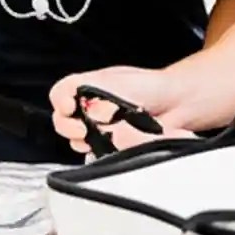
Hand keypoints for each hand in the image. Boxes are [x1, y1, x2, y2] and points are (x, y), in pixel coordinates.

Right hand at [49, 66, 193, 155]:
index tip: (70, 107)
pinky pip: (95, 152)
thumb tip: (89, 112)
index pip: (61, 93)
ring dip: (83, 140)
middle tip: (82, 130)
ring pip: (76, 140)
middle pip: (62, 120)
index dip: (61, 101)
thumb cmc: (149, 86)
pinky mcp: (109, 145)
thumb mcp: (119, 82)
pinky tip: (110, 145)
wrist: (174, 102)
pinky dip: (98, 150)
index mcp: (87, 87)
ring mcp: (98, 127)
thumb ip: (99, 97)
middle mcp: (89, 107)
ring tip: (99, 136)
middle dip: (68, 126)